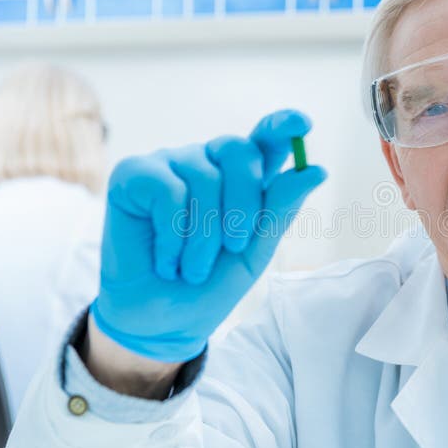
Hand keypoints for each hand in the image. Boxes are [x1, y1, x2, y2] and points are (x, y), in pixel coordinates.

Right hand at [90, 110, 326, 361]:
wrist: (160, 323)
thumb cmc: (207, 285)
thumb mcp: (254, 252)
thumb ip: (280, 209)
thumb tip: (315, 169)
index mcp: (241, 178)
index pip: (265, 139)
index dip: (282, 125)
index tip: (302, 124)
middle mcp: (207, 162)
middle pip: (239, 152)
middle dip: (243, 207)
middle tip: (232, 248)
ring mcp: (169, 164)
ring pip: (204, 178)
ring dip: (202, 237)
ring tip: (191, 268)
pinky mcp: (133, 174)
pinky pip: (167, 190)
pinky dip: (172, 235)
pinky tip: (165, 259)